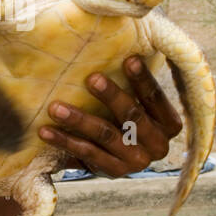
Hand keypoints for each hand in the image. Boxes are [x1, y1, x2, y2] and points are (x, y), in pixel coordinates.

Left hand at [37, 56, 182, 176]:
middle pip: (132, 116)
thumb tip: (124, 44)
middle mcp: (158, 145)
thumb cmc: (132, 118)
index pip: (156, 98)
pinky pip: (87, 153)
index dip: (143, 79)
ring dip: (79, 120)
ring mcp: (136, 161)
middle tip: (91, 78)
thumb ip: (135, 83)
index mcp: (170, 123)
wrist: (127, 158)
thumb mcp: (143, 103)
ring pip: (106, 135)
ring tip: (56, 107)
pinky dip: (65, 141)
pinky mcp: (114, 171)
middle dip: (111, 96)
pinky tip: (45, 131)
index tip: (128, 59)